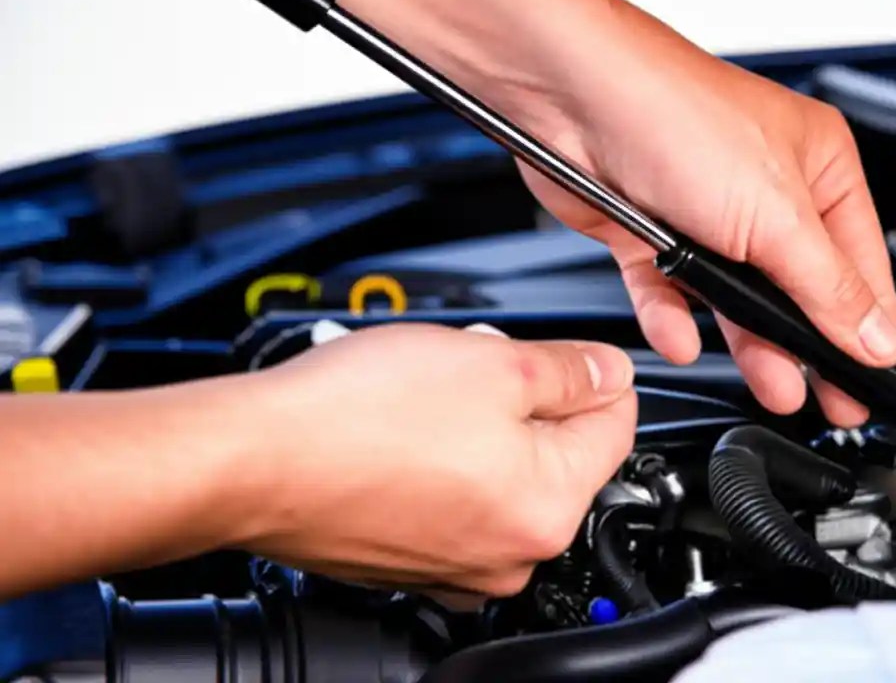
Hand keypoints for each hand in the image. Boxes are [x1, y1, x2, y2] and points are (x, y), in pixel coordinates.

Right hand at [237, 323, 636, 597]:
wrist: (253, 461)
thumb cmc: (358, 418)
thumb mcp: (495, 363)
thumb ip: (572, 370)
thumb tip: (610, 372)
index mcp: (547, 510)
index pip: (617, 428)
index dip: (596, 376)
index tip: (569, 355)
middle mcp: (509, 555)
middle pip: (556, 455)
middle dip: (527, 401)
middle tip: (478, 364)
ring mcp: (455, 565)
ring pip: (500, 473)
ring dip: (481, 427)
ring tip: (429, 393)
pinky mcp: (408, 559)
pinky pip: (452, 499)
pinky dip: (439, 461)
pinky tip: (401, 430)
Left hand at [333, 0, 895, 426]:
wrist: (571, 99)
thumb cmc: (675, 115)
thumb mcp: (776, 216)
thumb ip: (829, 289)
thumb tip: (878, 339)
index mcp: (818, 168)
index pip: (862, 265)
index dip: (874, 328)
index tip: (884, 380)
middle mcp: (765, 190)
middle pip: (800, 291)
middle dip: (812, 348)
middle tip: (834, 402)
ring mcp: (706, 213)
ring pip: (736, 300)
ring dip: (750, 345)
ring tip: (773, 386)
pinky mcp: (651, 231)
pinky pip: (672, 291)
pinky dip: (676, 318)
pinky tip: (684, 338)